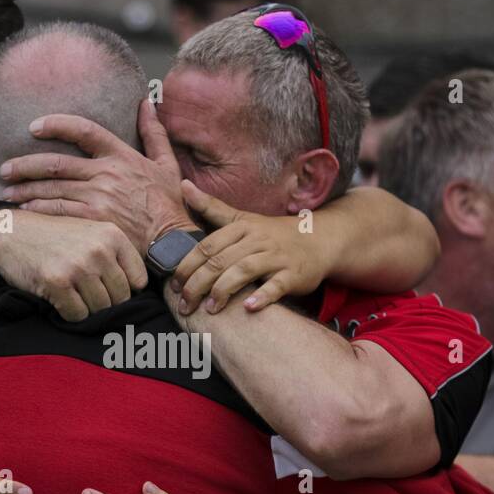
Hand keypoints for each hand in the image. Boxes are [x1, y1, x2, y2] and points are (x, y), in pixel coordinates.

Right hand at [0, 210, 146, 320]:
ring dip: (86, 308)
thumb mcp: (91, 233)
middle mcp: (99, 250)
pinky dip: (69, 312)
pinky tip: (59, 296)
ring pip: (100, 309)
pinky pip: (77, 315)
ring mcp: (78, 266)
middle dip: (105, 301)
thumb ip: (116, 255)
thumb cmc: (54, 238)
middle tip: (85, 292)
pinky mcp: (58, 282)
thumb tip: (138, 291)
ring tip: (71, 291)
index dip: (125, 289)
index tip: (107, 286)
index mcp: (112, 235)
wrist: (10, 234)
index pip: (139, 280)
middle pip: (121, 298)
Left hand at [1, 100, 190, 250]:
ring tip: (8, 191)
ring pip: (52, 187)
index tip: (34, 127)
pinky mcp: (93, 220)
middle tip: (5, 169)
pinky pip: (58, 211)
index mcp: (121, 156)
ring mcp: (98, 198)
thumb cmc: (169, 203)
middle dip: (25, 165)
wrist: (172, 240)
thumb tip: (147, 102)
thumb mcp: (167, 163)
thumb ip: (153, 132)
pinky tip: (25, 209)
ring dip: (26, 188)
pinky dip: (39, 208)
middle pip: (56, 162)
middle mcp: (106, 174)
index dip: (56, 125)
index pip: (83, 130)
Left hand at [172, 179, 326, 314]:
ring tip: (210, 308)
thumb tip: (183, 185)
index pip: (207, 246)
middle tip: (185, 304)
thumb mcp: (242, 219)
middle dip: (198, 284)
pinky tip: (248, 307)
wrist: (319, 240)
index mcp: (241, 227)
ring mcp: (277, 257)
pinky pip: (277, 285)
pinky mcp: (294, 274)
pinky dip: (263, 296)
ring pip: (245, 270)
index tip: (174, 286)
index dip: (187, 266)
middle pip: (221, 261)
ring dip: (224, 290)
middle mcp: (257, 239)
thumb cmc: (272, 234)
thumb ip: (212, 207)